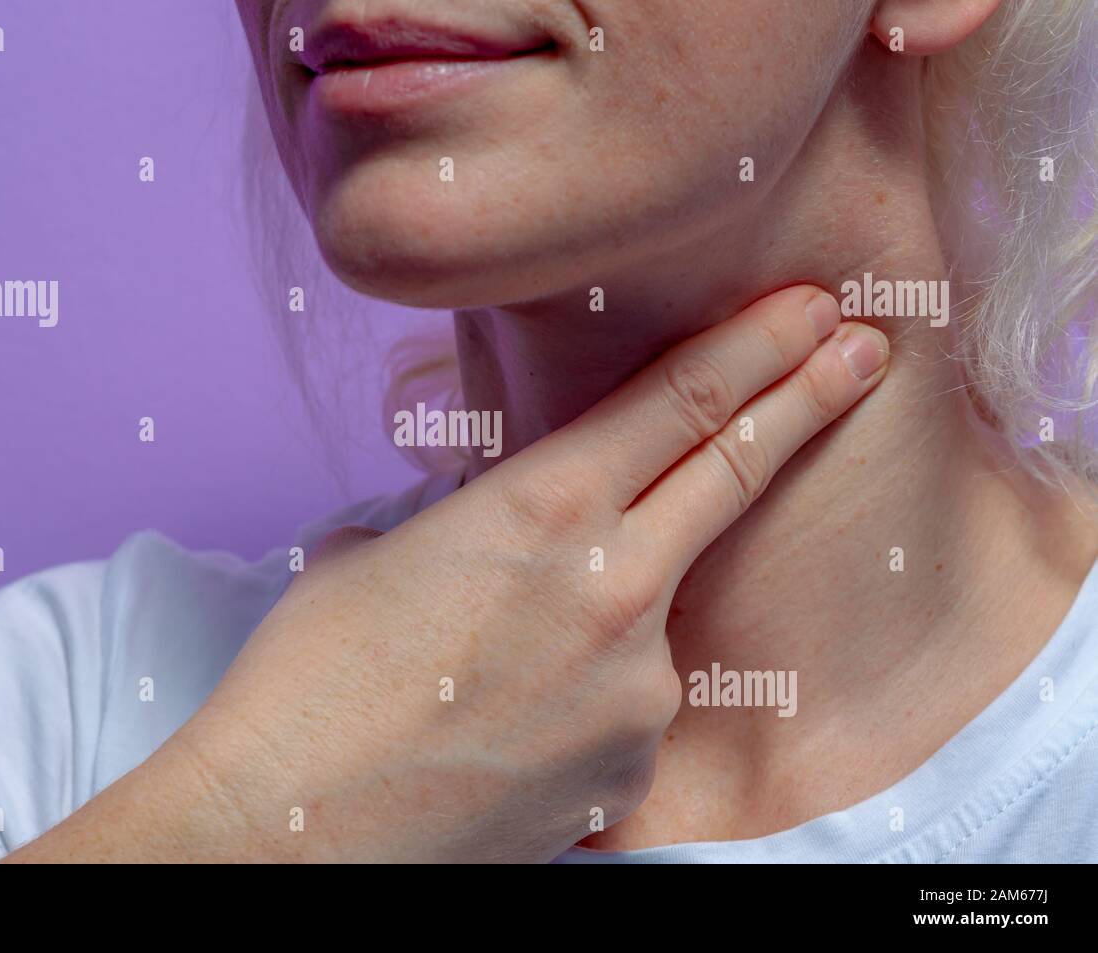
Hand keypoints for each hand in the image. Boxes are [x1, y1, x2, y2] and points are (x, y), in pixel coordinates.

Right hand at [180, 285, 887, 861]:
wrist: (290, 830)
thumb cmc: (306, 681)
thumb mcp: (371, 557)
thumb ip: (456, 526)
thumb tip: (478, 536)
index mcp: (538, 509)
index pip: (678, 402)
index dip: (756, 346)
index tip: (815, 311)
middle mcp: (612, 588)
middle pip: (731, 471)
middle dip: (803, 400)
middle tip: (864, 352)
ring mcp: (636, 686)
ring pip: (653, 615)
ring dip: (605, 616)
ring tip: (491, 661)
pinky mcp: (633, 768)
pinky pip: (625, 710)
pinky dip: (582, 703)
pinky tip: (502, 726)